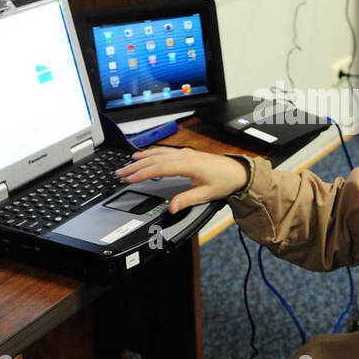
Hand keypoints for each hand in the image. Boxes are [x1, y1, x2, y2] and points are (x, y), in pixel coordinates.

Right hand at [114, 146, 249, 214]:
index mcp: (188, 165)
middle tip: (120, 173)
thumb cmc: (225, 181)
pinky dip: (152, 153)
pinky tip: (146, 156)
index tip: (129, 179)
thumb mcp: (206, 194)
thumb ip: (187, 200)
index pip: (159, 168)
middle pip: (154, 159)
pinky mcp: (187, 154)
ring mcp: (185, 153)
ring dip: (142, 158)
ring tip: (128, 163)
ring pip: (158, 153)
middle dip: (135, 166)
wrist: (238, 171)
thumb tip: (172, 207)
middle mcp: (185, 156)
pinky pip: (165, 151)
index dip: (142, 173)